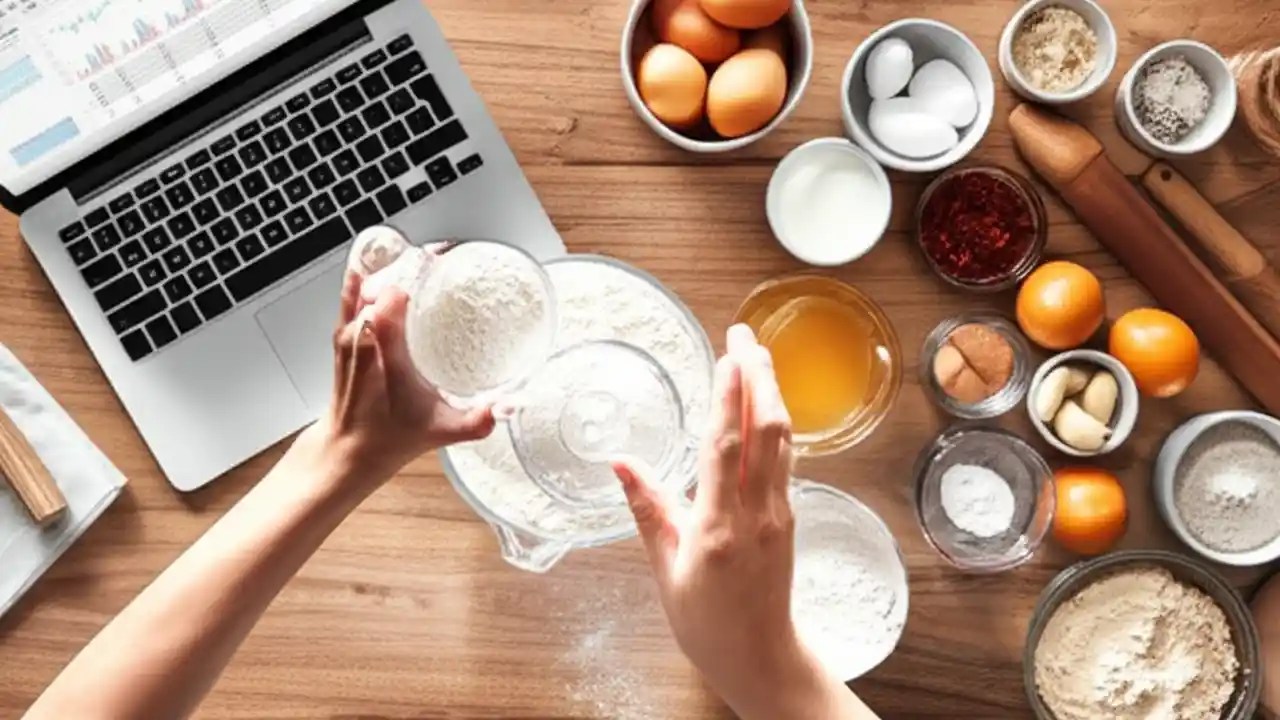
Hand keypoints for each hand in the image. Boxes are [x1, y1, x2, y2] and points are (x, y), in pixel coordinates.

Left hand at [313, 270, 494, 487]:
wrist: (348, 450)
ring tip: (420, 256)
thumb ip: (477, 421)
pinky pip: (351, 292)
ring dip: (390, 265)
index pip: (394, 293)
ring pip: (364, 281)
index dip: (419, 270)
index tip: (443, 258)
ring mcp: (347, 331)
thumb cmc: (387, 437)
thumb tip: (508, 408)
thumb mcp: (439, 431)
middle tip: (441, 254)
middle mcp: (360, 334)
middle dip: (411, 262)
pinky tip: (386, 263)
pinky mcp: (343, 333)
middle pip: (381, 279)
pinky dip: (368, 274)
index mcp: (382, 349)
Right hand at [614, 324, 812, 715]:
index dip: (728, 396)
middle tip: (744, 333)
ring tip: (757, 354)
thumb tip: (620, 463)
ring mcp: (780, 512)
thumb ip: (646, 508)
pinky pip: (786, 458)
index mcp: (718, 526)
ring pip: (783, 439)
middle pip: (766, 429)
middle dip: (758, 374)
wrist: (759, 656)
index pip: (726, 446)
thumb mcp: (664, 566)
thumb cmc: (707, 621)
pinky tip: (766, 403)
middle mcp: (757, 513)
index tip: (728, 354)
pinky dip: (776, 422)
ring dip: (772, 391)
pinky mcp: (790, 516)